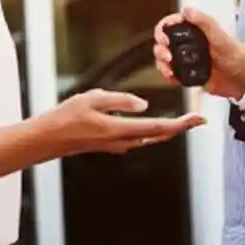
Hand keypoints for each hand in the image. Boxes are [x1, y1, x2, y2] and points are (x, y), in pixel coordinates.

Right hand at [43, 89, 205, 155]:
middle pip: (158, 137)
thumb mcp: (92, 99)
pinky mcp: (111, 145)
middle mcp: (121, 142)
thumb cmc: (65, 117)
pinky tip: (155, 125)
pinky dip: (152, 132)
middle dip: (180, 128)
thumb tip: (143, 105)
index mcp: (118, 130)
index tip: (197, 119)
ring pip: (149, 139)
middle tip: (198, 119)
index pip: (157, 128)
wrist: (47, 139)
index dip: (181, 124)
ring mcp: (116, 146)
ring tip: (183, 121)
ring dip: (167, 131)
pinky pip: (138, 139)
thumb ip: (120, 101)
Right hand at [153, 6, 244, 99]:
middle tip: (167, 55)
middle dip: (160, 48)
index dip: (163, 29)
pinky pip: (170, 73)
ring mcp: (186, 58)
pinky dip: (166, 75)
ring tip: (168, 69)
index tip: (164, 37)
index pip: (171, 24)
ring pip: (163, 57)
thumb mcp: (220, 36)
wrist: (242, 79)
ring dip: (160, 62)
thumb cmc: (236, 55)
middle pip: (163, 41)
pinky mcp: (187, 73)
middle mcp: (188, 42)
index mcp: (194, 30)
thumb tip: (186, 10)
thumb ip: (204, 22)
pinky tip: (171, 77)